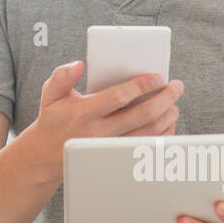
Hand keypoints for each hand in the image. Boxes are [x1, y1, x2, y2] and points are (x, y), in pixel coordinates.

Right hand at [31, 60, 181, 170]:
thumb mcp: (50, 94)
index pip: (118, 97)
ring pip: (148, 133)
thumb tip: (78, 65)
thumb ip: (61, 76)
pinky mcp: (118, 157)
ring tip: (174, 102)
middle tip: (176, 87)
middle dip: (164, 99)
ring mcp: (110, 147)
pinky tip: (167, 121)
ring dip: (167, 116)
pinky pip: (147, 146)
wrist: (47, 155)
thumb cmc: (54, 119)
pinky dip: (163, 133)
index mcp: (84, 112)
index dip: (141, 86)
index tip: (157, 77)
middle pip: (141, 116)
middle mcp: (99, 132)